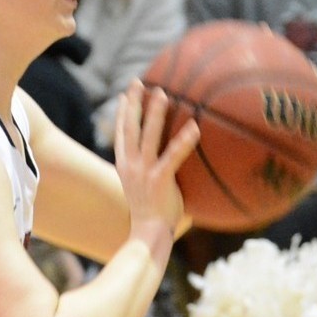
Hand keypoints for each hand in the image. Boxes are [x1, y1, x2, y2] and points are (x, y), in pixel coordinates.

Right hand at [113, 82, 199, 247]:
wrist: (148, 235)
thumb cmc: (153, 217)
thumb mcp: (147, 191)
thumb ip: (154, 175)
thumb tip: (170, 167)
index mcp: (125, 167)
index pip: (121, 135)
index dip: (122, 113)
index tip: (125, 95)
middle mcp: (130, 166)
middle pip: (129, 127)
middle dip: (133, 103)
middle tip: (138, 82)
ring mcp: (143, 172)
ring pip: (147, 136)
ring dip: (154, 113)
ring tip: (162, 93)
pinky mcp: (158, 180)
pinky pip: (173, 156)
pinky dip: (183, 141)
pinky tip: (195, 127)